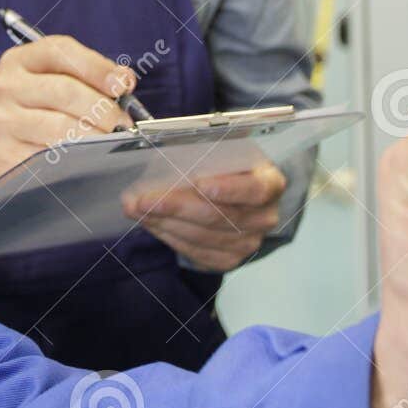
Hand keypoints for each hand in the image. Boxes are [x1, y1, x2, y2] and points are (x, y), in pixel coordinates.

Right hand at [0, 36, 135, 185]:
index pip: (60, 51)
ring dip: (95, 136)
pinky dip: (75, 159)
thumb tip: (123, 80)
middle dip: (103, 108)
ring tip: (111, 141)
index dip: (97, 66)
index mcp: (18, 61)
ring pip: (60, 127)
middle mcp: (4, 87)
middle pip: (65, 90)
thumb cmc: (35, 112)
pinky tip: (86, 159)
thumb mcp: (53, 83)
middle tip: (123, 124)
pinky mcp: (2, 155)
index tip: (123, 84)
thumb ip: (87, 75)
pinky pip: (50, 157)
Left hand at [120, 162, 285, 271]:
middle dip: (176, 206)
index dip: (228, 188)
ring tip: (137, 209)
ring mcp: (248, 243)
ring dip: (164, 222)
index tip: (198, 182)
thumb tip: (167, 148)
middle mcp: (264, 217)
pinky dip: (168, 236)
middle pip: (219, 216)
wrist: (241, 196)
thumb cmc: (229, 167)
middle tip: (142, 199)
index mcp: (270, 183)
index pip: (255, 189)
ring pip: (202, 237)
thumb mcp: (227, 152)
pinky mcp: (229, 259)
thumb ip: (207, 151)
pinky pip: (195, 252)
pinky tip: (150, 222)